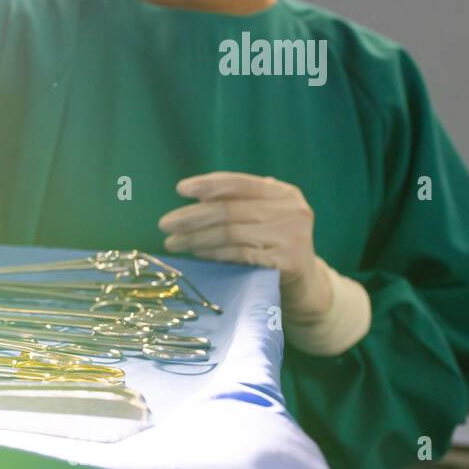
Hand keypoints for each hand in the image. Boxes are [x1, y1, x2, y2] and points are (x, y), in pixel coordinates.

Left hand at [158, 171, 332, 319]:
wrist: (304, 285)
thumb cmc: (272, 246)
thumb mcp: (262, 219)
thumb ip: (236, 204)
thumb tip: (194, 194)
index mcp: (284, 193)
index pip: (240, 183)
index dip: (208, 184)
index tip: (180, 189)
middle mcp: (292, 211)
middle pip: (229, 210)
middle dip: (192, 217)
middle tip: (164, 224)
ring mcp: (292, 236)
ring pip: (230, 233)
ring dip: (195, 238)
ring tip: (172, 243)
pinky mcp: (287, 261)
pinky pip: (239, 255)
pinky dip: (213, 253)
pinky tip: (195, 253)